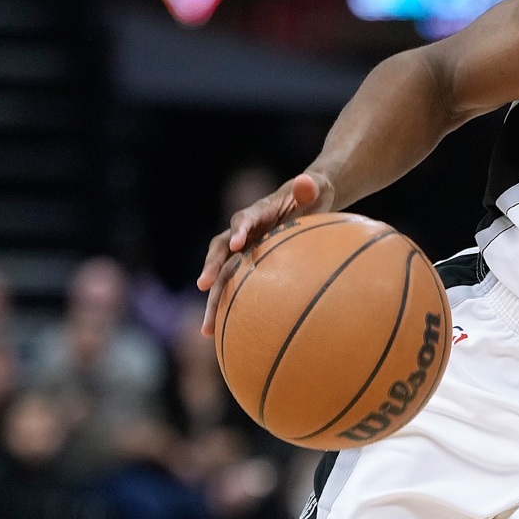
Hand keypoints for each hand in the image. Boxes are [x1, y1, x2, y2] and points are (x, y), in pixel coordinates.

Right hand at [198, 170, 332, 335]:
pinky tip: (224, 336)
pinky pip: (234, 286)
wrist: (307, 202)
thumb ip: (308, 187)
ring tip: (207, 329)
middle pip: (221, 249)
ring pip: (222, 274)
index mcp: (258, 212)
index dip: (240, 230)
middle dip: (211, 267)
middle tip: (203, 285)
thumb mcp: (316, 187)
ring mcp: (243, 251)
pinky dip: (228, 307)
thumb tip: (306, 182)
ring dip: (213, 299)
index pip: (244, 219)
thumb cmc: (313, 194)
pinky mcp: (247, 265)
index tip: (236, 243)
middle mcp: (243, 232)